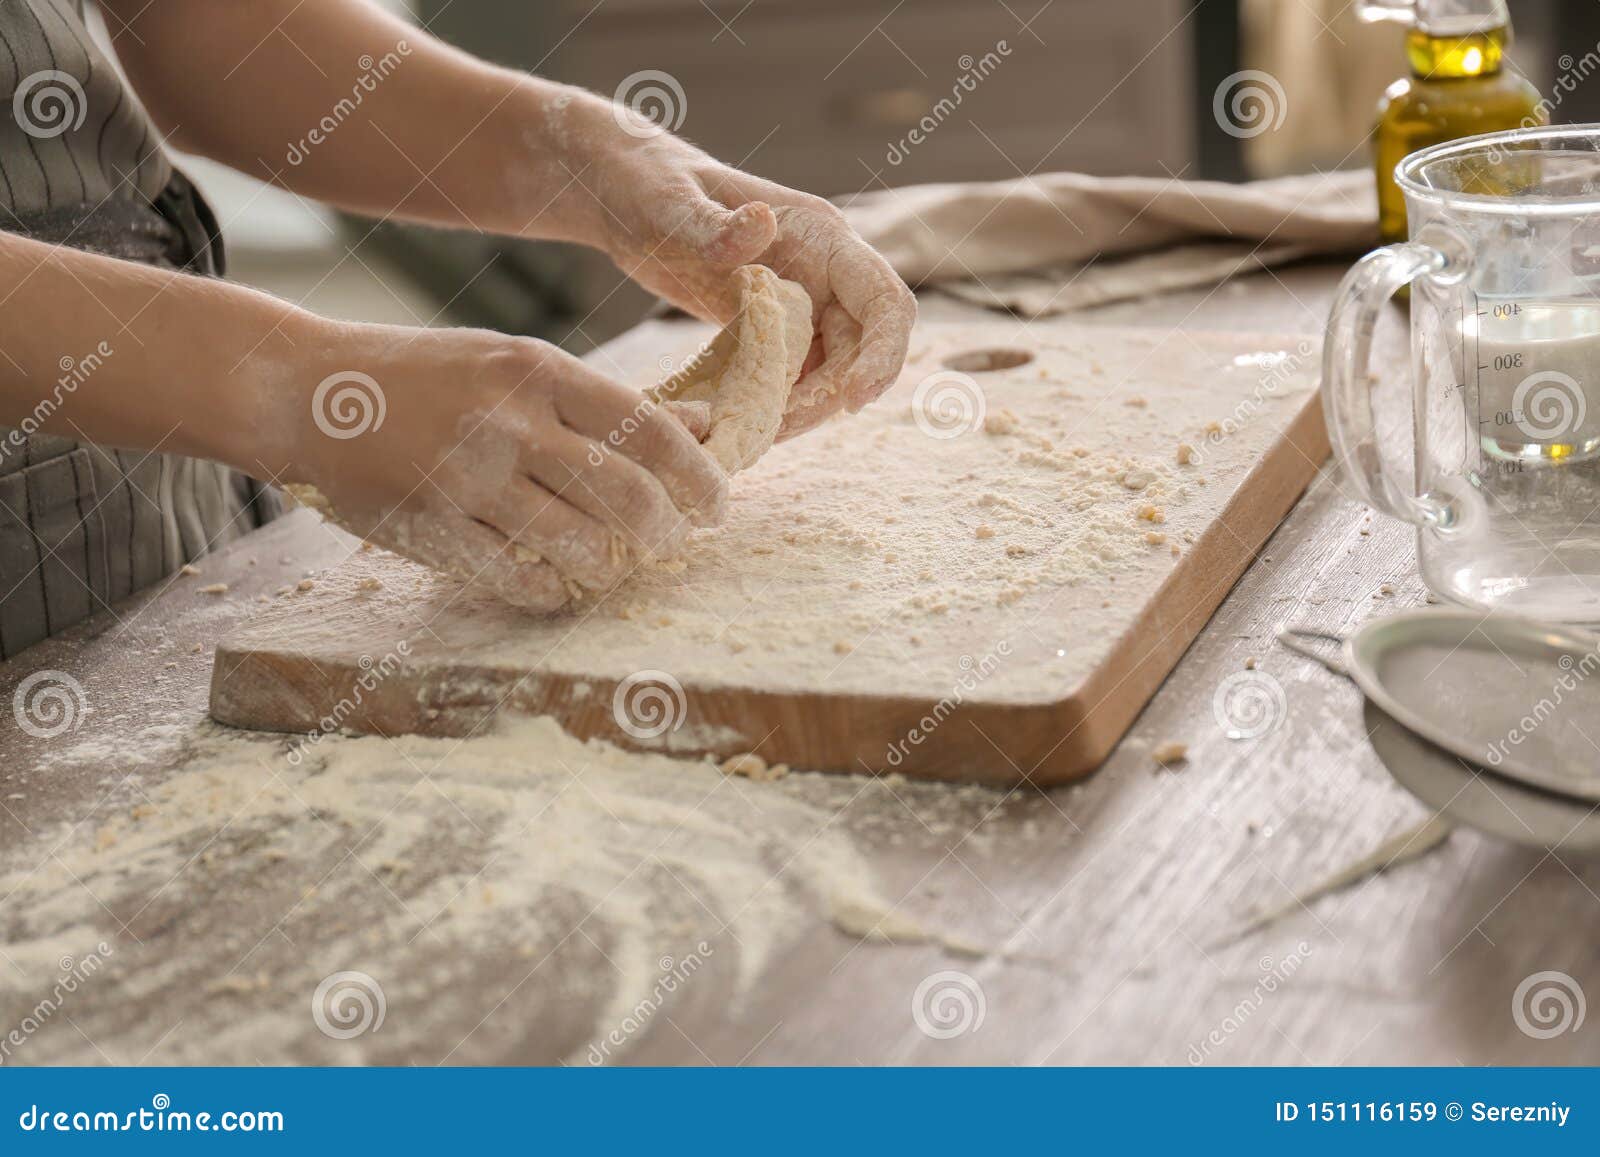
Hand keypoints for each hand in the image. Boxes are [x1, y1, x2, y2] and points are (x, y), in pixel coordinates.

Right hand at [278, 323, 725, 611]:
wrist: (310, 390)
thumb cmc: (431, 378)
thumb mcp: (519, 365)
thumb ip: (607, 400)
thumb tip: (706, 425)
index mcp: (538, 371)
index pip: (651, 429)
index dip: (700, 477)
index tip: (716, 505)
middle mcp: (508, 421)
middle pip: (628, 495)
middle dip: (667, 532)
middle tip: (672, 542)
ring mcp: (467, 477)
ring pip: (579, 544)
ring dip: (611, 566)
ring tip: (612, 562)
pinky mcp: (431, 526)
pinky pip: (518, 577)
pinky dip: (553, 589)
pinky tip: (557, 580)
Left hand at [566, 108, 915, 438]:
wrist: (623, 192)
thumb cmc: (647, 183)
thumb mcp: (669, 203)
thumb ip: (712, 222)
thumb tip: (763, 225)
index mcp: (819, 235)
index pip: (883, 299)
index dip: (883, 353)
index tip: (852, 401)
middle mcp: (823, 269)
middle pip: (860, 347)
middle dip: (831, 395)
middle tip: (774, 429)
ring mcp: (801, 299)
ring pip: (829, 368)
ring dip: (803, 407)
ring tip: (751, 433)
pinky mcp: (774, 325)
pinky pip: (793, 373)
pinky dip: (775, 402)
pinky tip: (737, 421)